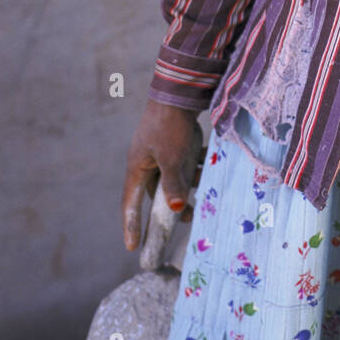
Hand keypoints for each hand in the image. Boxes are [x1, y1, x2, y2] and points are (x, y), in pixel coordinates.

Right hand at [122, 96, 204, 250]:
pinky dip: (196, 167)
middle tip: (190, 218)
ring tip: (204, 187)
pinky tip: (209, 164)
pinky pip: (185, 163)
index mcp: (137, 168)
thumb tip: (177, 209)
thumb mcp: (172, 158)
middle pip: (157, 193)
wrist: (180, 92)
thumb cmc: (170, 126)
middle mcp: (146, 162)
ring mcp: (161, 152)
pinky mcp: (175, 143)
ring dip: (188, 184)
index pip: (131, 204)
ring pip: (174, 178)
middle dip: (173, 206)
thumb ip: (173, 183)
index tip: (133, 247)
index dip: (131, 226)